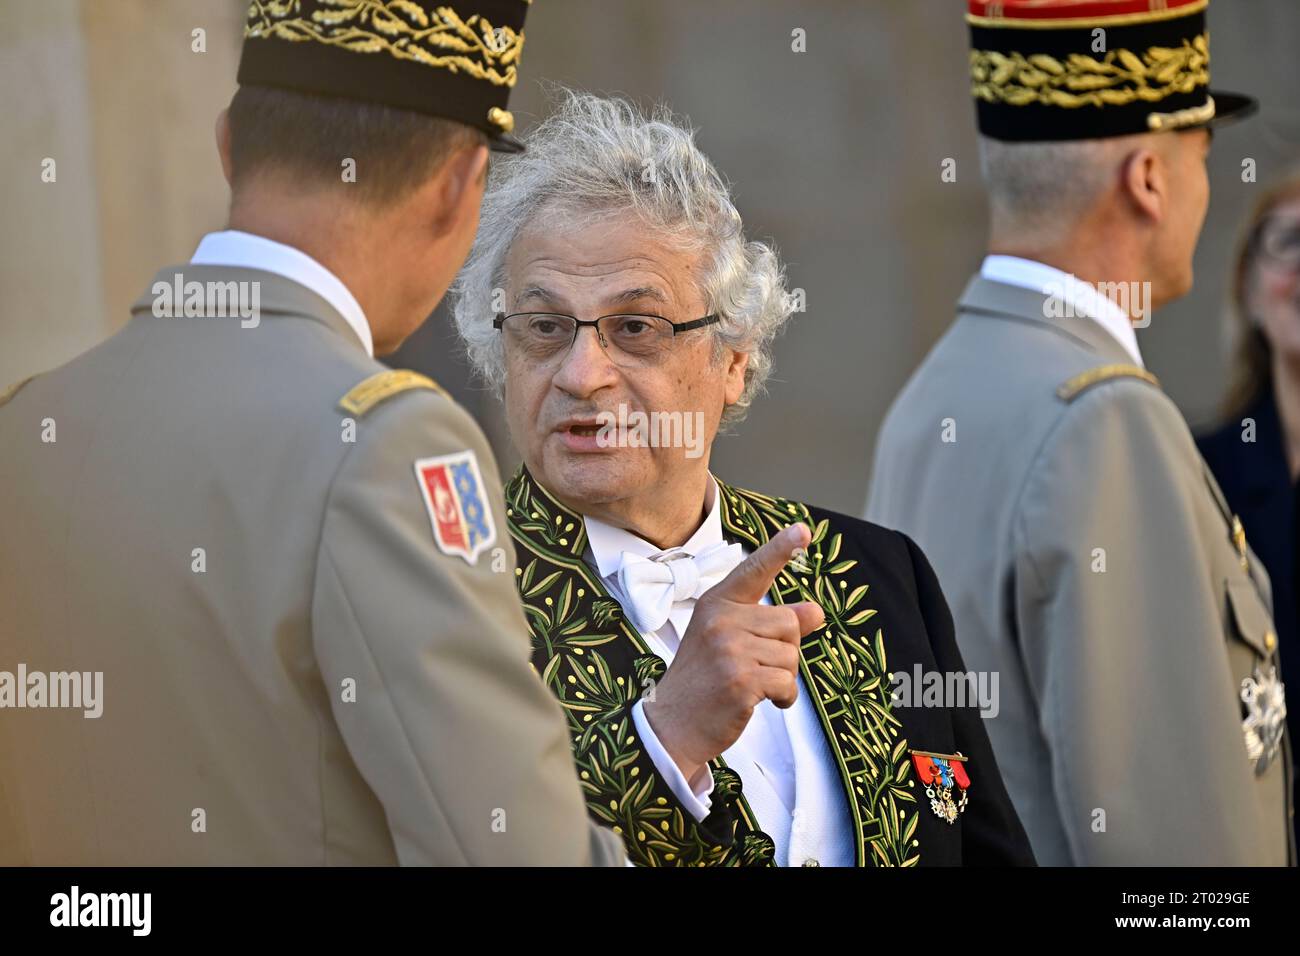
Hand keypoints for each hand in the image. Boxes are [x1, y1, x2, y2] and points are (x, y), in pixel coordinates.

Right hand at [642, 523, 824, 787]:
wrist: (673, 724)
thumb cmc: (704, 679)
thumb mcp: (732, 641)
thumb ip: (772, 623)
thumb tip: (817, 610)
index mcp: (717, 603)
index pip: (754, 570)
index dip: (781, 549)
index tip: (802, 530)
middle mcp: (721, 620)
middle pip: (789, 621)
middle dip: (785, 649)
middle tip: (755, 666)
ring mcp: (729, 649)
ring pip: (791, 655)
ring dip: (783, 677)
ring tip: (752, 685)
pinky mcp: (740, 680)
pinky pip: (787, 682)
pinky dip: (783, 697)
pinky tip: (760, 701)